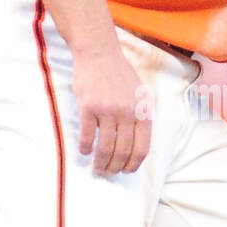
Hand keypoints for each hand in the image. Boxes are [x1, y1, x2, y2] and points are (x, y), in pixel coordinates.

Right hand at [72, 45, 151, 174]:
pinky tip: (84, 151)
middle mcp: (127, 113)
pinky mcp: (88, 107)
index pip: (142, 148)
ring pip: (105, 148)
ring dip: (100, 163)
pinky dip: (85, 148)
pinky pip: (87, 136)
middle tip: (108, 173)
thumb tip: (137, 145)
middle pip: (122, 152)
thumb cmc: (119, 73)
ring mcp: (107, 110)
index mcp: (142, 111)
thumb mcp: (140, 93)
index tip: (126, 171)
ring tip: (96, 168)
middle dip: (115, 168)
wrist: (99, 53)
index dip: (134, 164)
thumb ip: (141, 116)